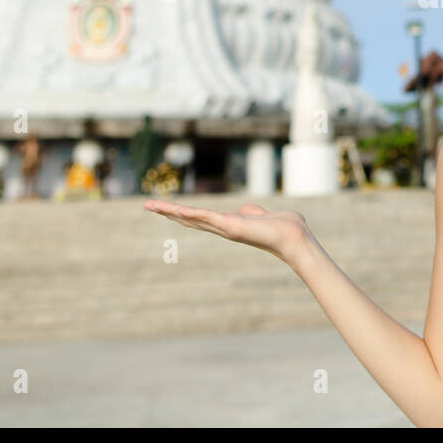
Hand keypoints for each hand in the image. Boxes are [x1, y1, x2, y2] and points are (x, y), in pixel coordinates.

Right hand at [143, 198, 308, 267]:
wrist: (294, 238)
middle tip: (147, 205)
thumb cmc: (283, 228)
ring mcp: (224, 228)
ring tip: (150, 205)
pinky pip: (205, 217)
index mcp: (229, 224)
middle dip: (168, 212)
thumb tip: (247, 210)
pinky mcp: (230, 226)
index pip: (200, 218)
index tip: (166, 208)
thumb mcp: (262, 216)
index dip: (182, 213)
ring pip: (192, 218)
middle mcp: (223, 228)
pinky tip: (173, 210)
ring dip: (170, 211)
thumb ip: (252, 212)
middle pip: (189, 219)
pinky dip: (189, 213)